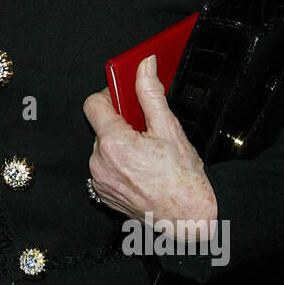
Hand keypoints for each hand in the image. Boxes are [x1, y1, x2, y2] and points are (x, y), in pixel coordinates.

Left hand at [83, 56, 216, 227]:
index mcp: (113, 143)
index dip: (110, 96)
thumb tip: (144, 66)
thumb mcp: (169, 128)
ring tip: (146, 155)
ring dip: (119, 145)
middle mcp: (99, 163)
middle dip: (120, 123)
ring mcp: (99, 182)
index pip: (93, 104)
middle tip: (145, 130)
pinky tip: (140, 170)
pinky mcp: (103, 195)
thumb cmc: (183, 179)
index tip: (124, 98)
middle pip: (100, 127)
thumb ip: (150, 93)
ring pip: (102, 148)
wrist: (190, 218)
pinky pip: (104, 169)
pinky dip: (118, 165)